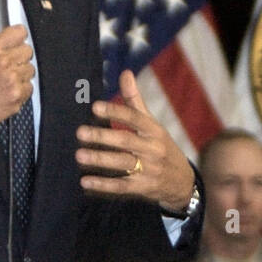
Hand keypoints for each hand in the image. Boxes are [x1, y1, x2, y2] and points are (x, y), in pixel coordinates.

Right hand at [0, 11, 34, 146]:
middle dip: (17, 56)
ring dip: (20, 73)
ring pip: (30, 69)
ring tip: (3, 79)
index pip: (20, 32)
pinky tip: (5, 90)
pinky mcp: (18, 96)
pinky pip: (30, 87)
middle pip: (28, 50)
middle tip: (4, 64)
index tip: (12, 42)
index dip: (15, 37)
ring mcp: (13, 80)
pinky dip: (20, 89)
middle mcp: (4, 63)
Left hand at [76, 69, 193, 208]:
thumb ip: (135, 101)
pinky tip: (86, 181)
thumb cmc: (162, 148)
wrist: (182, 182)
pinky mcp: (143, 188)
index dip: (116, 112)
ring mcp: (149, 170)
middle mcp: (153, 149)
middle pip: (126, 141)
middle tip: (80, 132)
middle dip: (103, 137)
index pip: (135, 119)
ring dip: (100, 160)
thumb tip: (125, 73)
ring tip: (79, 155)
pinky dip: (103, 185)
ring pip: (123, 164)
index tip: (95, 107)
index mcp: (155, 131)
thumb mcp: (153, 125)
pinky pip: (121, 186)